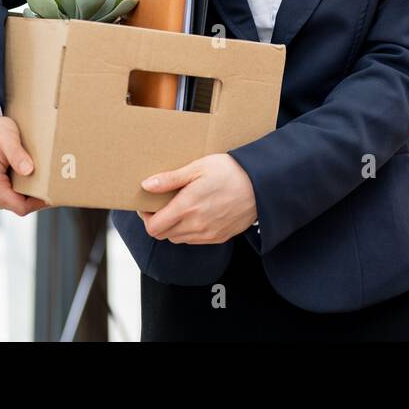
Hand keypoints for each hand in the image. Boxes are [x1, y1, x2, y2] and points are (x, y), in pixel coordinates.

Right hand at [0, 113, 48, 216]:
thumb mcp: (8, 138)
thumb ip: (17, 155)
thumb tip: (28, 170)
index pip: (19, 206)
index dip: (38, 203)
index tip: (53, 194)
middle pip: (15, 206)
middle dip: (32, 198)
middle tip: (49, 186)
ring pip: (9, 203)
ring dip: (23, 195)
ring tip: (37, 181)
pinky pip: (2, 197)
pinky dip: (14, 191)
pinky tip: (23, 179)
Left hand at [137, 153, 256, 245]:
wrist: (262, 184)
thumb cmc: (231, 171)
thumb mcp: (198, 167)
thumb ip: (170, 179)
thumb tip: (146, 185)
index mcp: (187, 208)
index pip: (153, 227)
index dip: (146, 217)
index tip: (149, 204)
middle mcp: (196, 226)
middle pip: (163, 235)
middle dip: (158, 221)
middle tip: (164, 204)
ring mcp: (208, 234)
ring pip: (178, 239)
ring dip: (174, 227)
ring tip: (182, 207)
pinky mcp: (220, 237)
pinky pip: (195, 240)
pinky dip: (190, 231)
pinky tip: (197, 213)